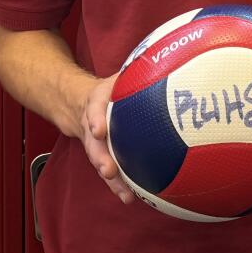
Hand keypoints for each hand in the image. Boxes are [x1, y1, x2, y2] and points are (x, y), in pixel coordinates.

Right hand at [79, 73, 132, 204]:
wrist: (79, 102)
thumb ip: (139, 68)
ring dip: (110, 178)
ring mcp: (95, 143)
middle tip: (108, 169)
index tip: (99, 129)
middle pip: (93, 143)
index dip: (95, 119)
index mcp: (96, 101)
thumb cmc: (109, 87)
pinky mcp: (102, 155)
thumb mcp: (118, 74)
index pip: (94, 108)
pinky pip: (109, 171)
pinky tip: (131, 198)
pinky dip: (119, 185)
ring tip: (124, 194)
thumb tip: (172, 54)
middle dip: (100, 157)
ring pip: (100, 161)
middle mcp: (92, 124)